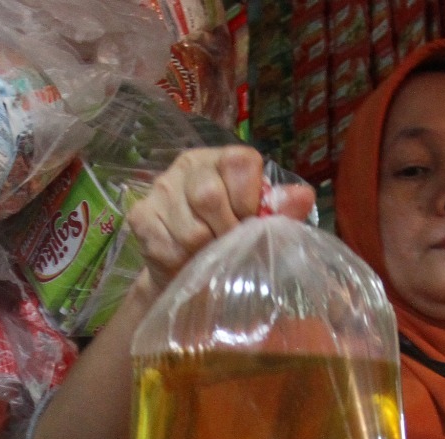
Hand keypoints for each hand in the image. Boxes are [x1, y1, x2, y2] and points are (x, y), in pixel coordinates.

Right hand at [126, 146, 317, 305]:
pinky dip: (183, 263)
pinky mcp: (141, 217)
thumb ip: (281, 211)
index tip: (251, 222)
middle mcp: (187, 165)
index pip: (239, 162)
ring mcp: (160, 189)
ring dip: (206, 253)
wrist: (188, 273)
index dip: (249, 200)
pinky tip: (186, 262)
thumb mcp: (261, 226)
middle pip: (209, 195)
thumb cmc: (230, 242)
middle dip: (226, 232)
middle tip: (230, 247)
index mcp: (221, 159)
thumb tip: (303, 197)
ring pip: (190, 229)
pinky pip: (168, 247)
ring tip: (208, 257)